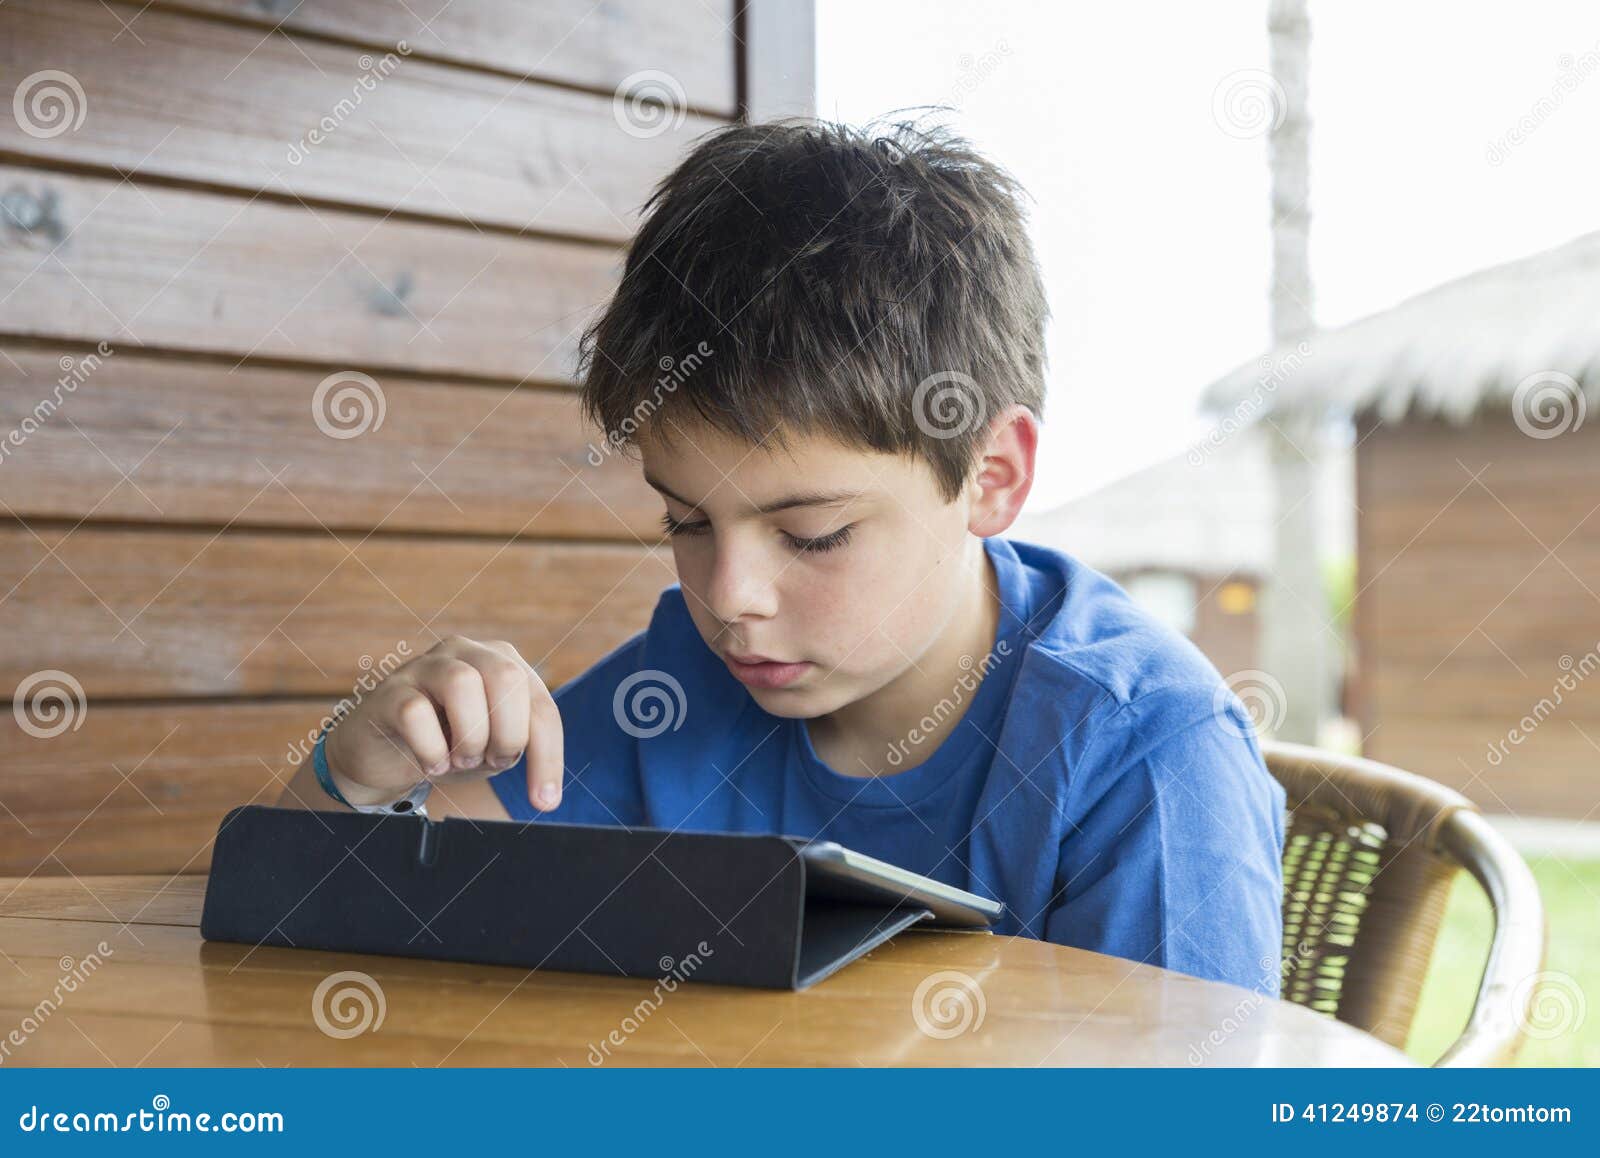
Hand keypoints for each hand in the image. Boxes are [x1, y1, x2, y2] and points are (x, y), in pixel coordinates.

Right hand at [323, 636, 563, 810]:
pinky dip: (431, 749)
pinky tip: (432, 763)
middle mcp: (467, 653)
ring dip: (469, 736)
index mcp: (502, 663)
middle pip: (507, 677)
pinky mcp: (390, 691)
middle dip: (508, 733)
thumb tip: (545, 787)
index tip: (545, 801)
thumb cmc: (446, 746)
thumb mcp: (492, 748)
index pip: (540, 704)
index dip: (548, 754)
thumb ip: (518, 748)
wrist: (383, 756)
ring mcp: (425, 666)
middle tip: (492, 761)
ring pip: (463, 683)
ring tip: (459, 759)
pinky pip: (416, 712)